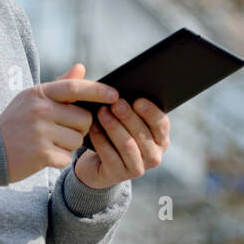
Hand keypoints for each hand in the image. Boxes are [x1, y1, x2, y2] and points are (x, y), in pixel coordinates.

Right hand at [0, 62, 118, 181]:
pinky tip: (43, 155)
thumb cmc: (15, 122)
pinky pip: (66, 158)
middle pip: (83, 119)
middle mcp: (40, 110)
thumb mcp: (32, 99)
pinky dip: (59, 159)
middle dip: (79, 128)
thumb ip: (60, 85)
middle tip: (62, 131)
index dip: (98, 91)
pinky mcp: (40, 154)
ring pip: (77, 140)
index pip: (75, 88)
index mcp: (39, 93)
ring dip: (68, 145)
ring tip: (49, 143)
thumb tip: (81, 67)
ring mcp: (40, 132)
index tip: (115, 95)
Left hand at [69, 64, 169, 189]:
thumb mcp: (117, 113)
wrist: (98, 162)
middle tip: (115, 103)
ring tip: (102, 113)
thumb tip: (81, 67)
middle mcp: (154, 154)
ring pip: (129, 146)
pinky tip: (92, 129)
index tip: (138, 99)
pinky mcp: (120, 175)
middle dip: (129, 116)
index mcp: (160, 136)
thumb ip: (111, 93)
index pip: (162, 124)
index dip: (151, 112)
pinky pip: (112, 157)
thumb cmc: (111, 130)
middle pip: (144, 134)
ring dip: (115, 127)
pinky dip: (102, 141)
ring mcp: (138, 167)